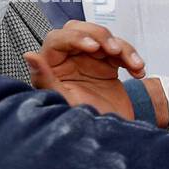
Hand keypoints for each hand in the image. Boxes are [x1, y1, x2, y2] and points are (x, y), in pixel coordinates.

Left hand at [25, 21, 145, 117]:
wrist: (113, 137)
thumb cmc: (84, 123)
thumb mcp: (65, 103)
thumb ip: (46, 79)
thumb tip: (29, 56)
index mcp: (52, 67)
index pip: (58, 39)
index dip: (75, 38)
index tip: (94, 47)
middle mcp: (69, 61)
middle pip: (80, 30)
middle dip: (100, 36)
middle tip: (114, 50)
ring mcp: (89, 61)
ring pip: (103, 37)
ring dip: (122, 47)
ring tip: (133, 64)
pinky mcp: (108, 65)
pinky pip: (121, 51)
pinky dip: (132, 58)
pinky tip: (138, 72)